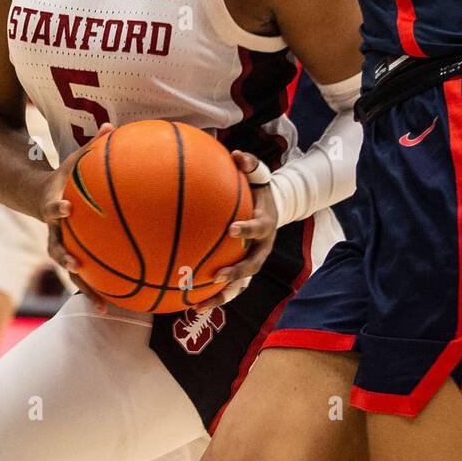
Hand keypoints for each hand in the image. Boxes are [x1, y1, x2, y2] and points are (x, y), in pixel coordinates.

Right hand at [39, 148, 108, 311]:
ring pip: (71, 271)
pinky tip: (121, 302)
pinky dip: (100, 287)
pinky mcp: (71, 256)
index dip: (57, 210)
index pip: (52, 208)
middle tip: (78, 265)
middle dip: (67, 258)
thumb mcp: (73, 160)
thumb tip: (112, 124)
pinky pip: (86, 275)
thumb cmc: (63, 177)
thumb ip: (92, 146)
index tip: (66, 209)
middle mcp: (54, 231)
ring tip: (104, 306)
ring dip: (86, 287)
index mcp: (54, 206)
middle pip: (57, 249)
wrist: (35, 197)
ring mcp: (61, 246)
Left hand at [190, 151, 277, 310]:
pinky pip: (229, 287)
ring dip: (221, 296)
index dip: (247, 230)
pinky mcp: (243, 270)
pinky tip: (188, 303)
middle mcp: (262, 248)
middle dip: (235, 273)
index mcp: (266, 224)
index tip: (231, 229)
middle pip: (253, 266)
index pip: (259, 228)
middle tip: (216, 276)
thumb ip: (248, 164)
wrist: (273, 208)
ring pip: (241, 285)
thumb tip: (235, 154)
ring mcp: (254, 262)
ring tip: (198, 306)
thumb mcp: (257, 174)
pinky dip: (212, 296)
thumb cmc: (258, 189)